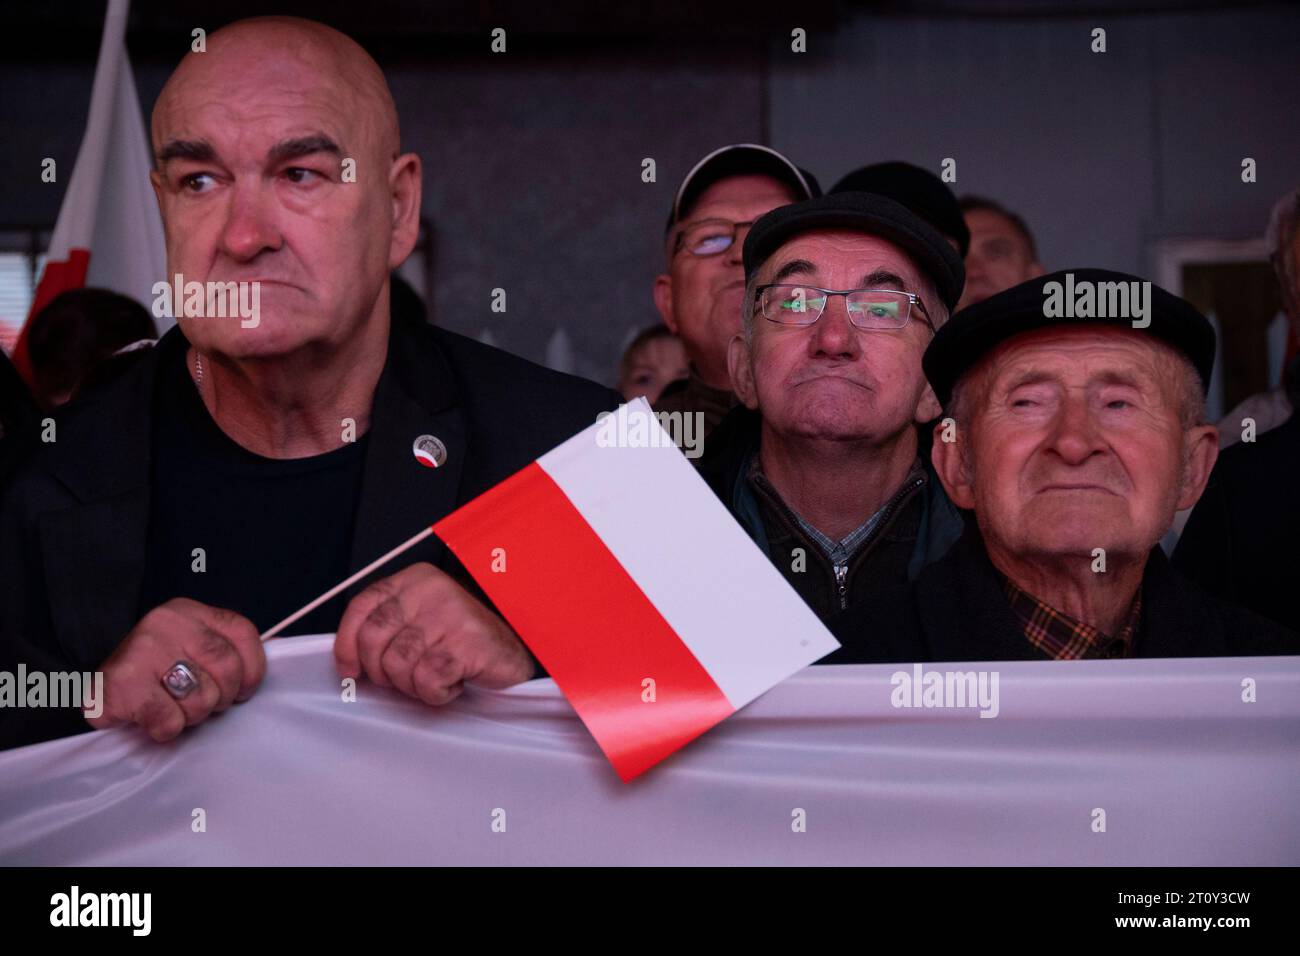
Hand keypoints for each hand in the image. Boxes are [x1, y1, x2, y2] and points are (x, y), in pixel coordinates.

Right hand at [88, 598, 265, 741]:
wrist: (94, 689)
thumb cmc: (153, 674)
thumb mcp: (191, 650)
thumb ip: (228, 651)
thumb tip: (277, 654)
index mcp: (189, 611)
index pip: (244, 634)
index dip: (252, 670)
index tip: (243, 690)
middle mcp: (166, 622)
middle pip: (227, 669)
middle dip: (221, 698)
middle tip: (200, 702)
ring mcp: (142, 649)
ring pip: (201, 698)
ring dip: (191, 715)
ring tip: (171, 707)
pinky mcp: (122, 683)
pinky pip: (169, 720)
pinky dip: (165, 729)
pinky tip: (150, 718)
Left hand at [334, 562, 533, 705]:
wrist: (516, 651)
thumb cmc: (463, 641)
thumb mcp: (420, 622)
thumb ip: (387, 629)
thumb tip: (348, 660)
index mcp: (416, 580)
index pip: (362, 606)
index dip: (346, 643)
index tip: (350, 669)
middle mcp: (432, 591)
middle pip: (373, 639)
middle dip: (381, 671)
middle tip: (404, 679)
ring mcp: (451, 615)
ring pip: (397, 664)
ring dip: (412, 685)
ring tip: (435, 677)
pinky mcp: (467, 643)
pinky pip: (426, 680)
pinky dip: (435, 693)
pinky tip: (453, 683)